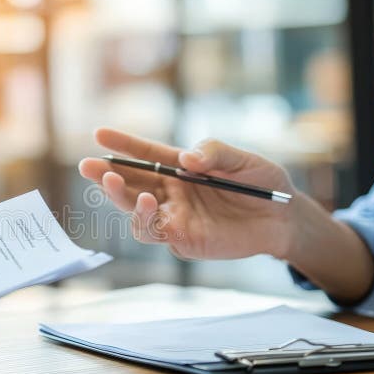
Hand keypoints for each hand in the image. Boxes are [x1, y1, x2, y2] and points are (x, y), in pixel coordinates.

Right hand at [79, 128, 297, 259]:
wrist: (284, 219)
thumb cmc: (263, 183)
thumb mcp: (243, 159)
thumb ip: (214, 153)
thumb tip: (186, 159)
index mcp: (181, 167)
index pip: (145, 153)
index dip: (122, 144)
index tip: (98, 134)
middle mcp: (172, 192)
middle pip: (130, 183)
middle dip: (106, 173)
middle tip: (88, 165)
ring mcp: (174, 217)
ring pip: (134, 211)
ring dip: (120, 197)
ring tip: (113, 181)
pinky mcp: (182, 239)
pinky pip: (153, 232)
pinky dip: (143, 220)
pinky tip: (146, 204)